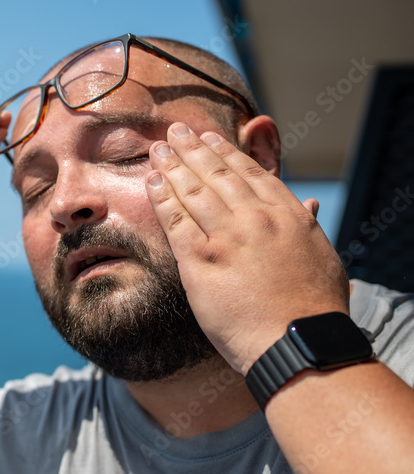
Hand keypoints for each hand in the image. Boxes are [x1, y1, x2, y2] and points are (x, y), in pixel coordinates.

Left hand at [145, 123, 349, 374]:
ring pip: (194, 189)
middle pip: (218, 173)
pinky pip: (175, 220)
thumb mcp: (323, 257)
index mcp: (289, 214)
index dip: (227, 152)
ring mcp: (228, 237)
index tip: (210, 138)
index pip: (251, 172)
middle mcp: (257, 217)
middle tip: (175, 132)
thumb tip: (309, 205)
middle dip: (193, 149)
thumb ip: (308, 226)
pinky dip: (161, 197)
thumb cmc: (315, 310)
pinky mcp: (202, 259)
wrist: (297, 342)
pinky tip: (151, 182)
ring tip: (157, 149)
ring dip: (172, 165)